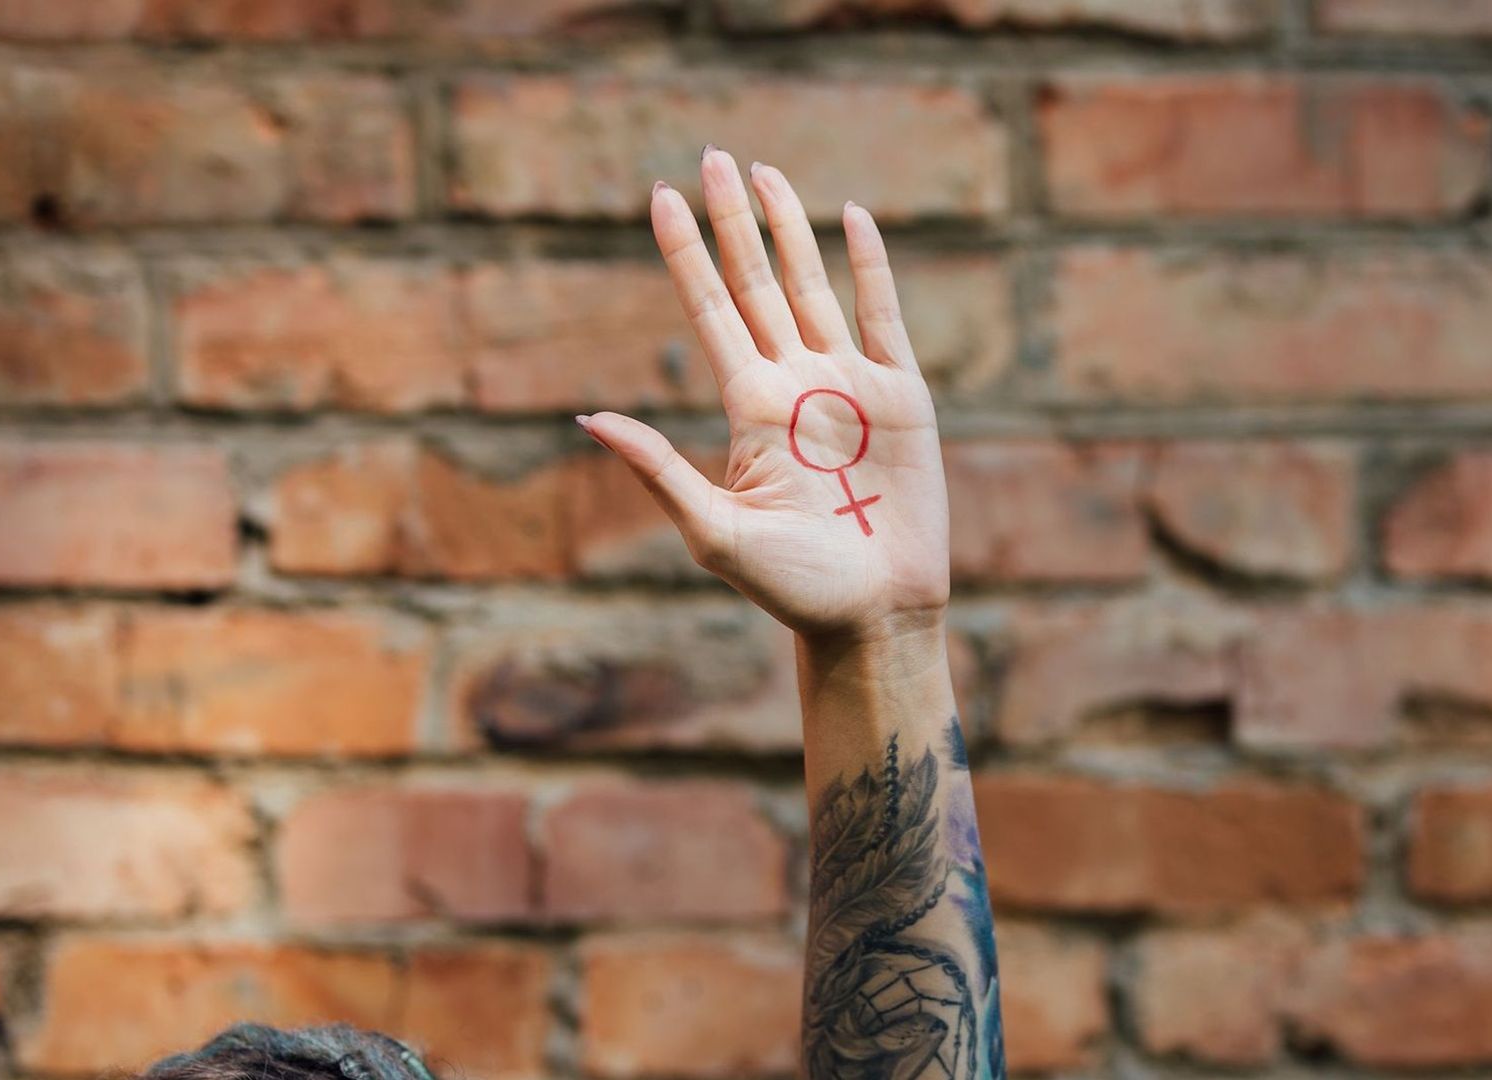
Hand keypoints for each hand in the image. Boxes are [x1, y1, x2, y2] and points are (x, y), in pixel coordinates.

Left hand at [578, 148, 948, 642]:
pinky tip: (853, 218)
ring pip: (813, 285)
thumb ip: (659, 471)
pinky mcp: (902, 396)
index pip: (708, 310)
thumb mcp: (716, 532)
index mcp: (747, 408)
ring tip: (762, 172)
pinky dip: (871, 265)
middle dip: (732, 221)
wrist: (875, 617)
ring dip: (789, 227)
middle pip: (756, 282)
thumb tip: (589, 418)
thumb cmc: (793, 589)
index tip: (658, 195)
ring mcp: (848, 385)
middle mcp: (793, 384)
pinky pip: (883, 315)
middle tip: (709, 155)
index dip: (685, 252)